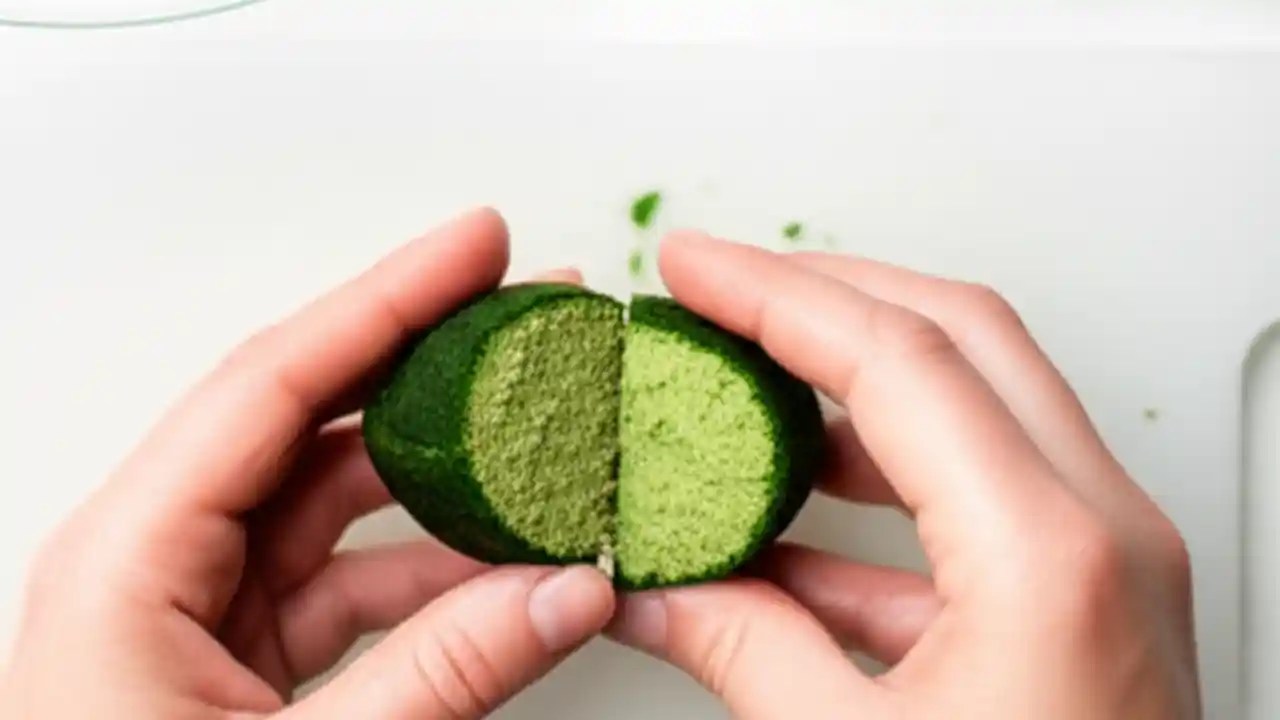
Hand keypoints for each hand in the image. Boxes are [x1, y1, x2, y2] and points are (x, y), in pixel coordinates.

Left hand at [0, 208, 613, 718]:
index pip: (274, 383)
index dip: (386, 301)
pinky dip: (434, 565)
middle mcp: (157, 560)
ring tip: (542, 439)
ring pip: (340, 499)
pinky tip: (511, 561)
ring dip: (446, 472)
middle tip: (524, 316)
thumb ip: (443, 671)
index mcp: (129, 558)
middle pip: (310, 418)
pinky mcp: (238, 654)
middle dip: (428, 362)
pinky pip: (350, 577)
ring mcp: (200, 606)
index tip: (474, 247)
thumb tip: (569, 589)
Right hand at [609, 233, 1199, 718]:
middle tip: (720, 291)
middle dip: (825, 293)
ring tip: (741, 386)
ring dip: (849, 384)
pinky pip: (972, 504)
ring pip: (973, 405)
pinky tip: (785, 517)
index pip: (896, 355)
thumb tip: (652, 591)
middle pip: (958, 335)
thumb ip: (741, 653)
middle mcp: (1100, 536)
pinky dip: (874, 489)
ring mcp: (1106, 565)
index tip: (690, 266)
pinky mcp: (1083, 605)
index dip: (775, 292)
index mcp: (1049, 557)